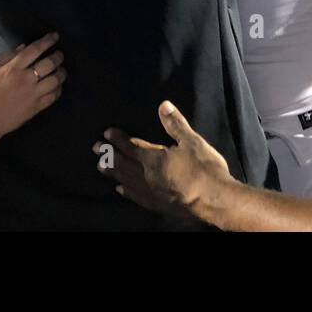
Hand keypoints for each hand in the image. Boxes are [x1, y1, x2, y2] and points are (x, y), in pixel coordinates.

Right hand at [0, 34, 64, 138]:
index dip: (47, 41)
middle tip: (60, 55)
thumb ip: (7, 57)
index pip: (35, 50)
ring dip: (61, 72)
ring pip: (56, 80)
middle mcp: (26, 79)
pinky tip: (57, 86)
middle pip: (50, 63)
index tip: (55, 36)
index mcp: (13, 68)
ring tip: (61, 70)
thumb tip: (24, 46)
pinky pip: (54, 96)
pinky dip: (59, 89)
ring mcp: (33, 94)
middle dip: (58, 56)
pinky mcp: (36, 107)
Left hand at [96, 101, 233, 221]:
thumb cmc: (205, 169)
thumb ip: (175, 125)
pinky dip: (126, 191)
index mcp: (154, 159)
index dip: (118, 139)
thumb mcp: (192, 142)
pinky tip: (121, 190)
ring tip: (101, 167)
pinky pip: (136, 197)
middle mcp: (147, 177)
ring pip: (126, 180)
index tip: (107, 133)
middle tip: (96, 149)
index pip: (131, 147)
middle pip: (123, 164)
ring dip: (113, 172)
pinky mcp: (158, 205)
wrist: (215, 202)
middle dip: (109, 155)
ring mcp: (151, 193)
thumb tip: (163, 106)